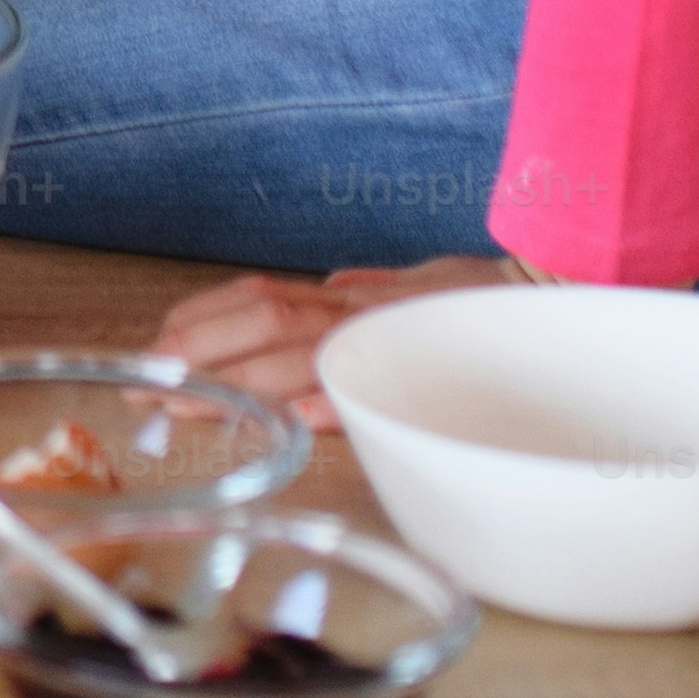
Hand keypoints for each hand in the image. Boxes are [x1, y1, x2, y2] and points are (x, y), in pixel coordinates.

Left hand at [149, 257, 521, 426]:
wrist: (548, 292)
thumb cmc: (482, 296)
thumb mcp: (417, 284)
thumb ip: (370, 290)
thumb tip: (330, 283)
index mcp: (351, 297)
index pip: (260, 299)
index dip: (205, 318)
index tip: (159, 343)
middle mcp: (359, 309)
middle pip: (263, 319)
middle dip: (201, 351)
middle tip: (150, 381)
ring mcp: (387, 332)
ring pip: (298, 346)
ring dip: (238, 379)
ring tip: (189, 401)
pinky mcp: (421, 356)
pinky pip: (369, 378)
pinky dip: (331, 396)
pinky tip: (292, 414)